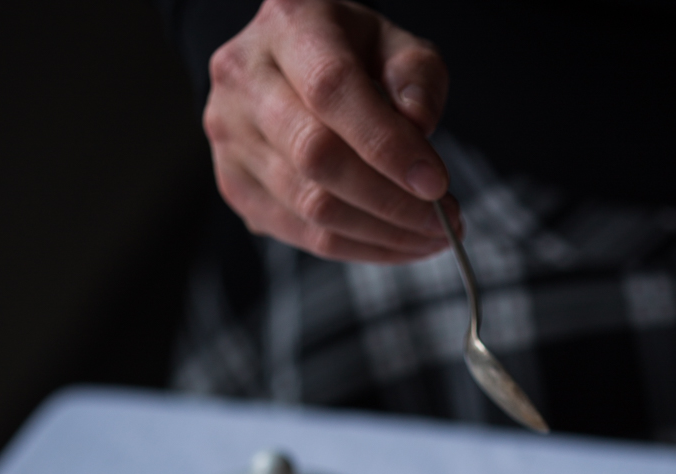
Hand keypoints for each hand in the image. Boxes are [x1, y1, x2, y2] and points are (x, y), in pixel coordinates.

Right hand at [203, 0, 458, 262]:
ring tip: (430, 235)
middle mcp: (244, 80)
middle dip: (391, 201)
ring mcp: (231, 139)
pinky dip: (359, 248)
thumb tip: (419, 131)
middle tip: (444, 219)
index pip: (332, 89)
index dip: (386, 144)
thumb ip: (416, 77)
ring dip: (382, 233)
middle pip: (317, 158)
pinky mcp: (235, 186)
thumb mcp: (393, 43)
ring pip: (311, 208)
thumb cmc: (347, 53)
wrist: (288, 67)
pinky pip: (303, 235)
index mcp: (287, 24)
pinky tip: (396, 243)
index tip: (436, 183)